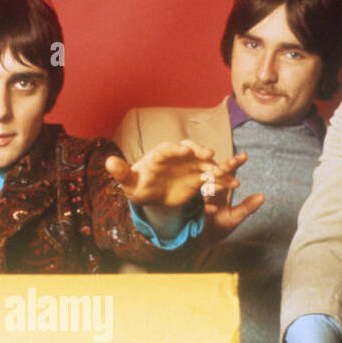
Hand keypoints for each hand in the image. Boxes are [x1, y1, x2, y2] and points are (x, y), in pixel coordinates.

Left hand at [106, 139, 241, 210]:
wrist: (151, 194)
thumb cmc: (138, 185)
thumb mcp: (128, 182)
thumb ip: (121, 171)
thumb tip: (108, 161)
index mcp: (160, 155)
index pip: (168, 148)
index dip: (176, 148)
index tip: (184, 150)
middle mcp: (178, 156)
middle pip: (190, 150)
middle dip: (198, 151)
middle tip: (208, 153)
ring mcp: (190, 165)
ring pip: (204, 163)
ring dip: (215, 167)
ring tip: (225, 173)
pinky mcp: (198, 177)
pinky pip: (212, 177)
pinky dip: (222, 180)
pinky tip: (233, 184)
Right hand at [199, 151, 264, 244]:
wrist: (199, 244)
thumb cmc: (216, 229)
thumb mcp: (234, 218)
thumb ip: (247, 207)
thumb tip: (262, 196)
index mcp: (218, 189)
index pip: (227, 173)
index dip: (234, 164)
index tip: (244, 156)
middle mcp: (205, 190)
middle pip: (214, 175)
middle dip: (222, 168)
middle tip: (232, 162)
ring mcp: (195, 199)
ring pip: (203, 187)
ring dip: (211, 182)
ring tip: (220, 174)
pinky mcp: (188, 211)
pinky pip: (195, 207)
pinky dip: (203, 208)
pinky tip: (211, 209)